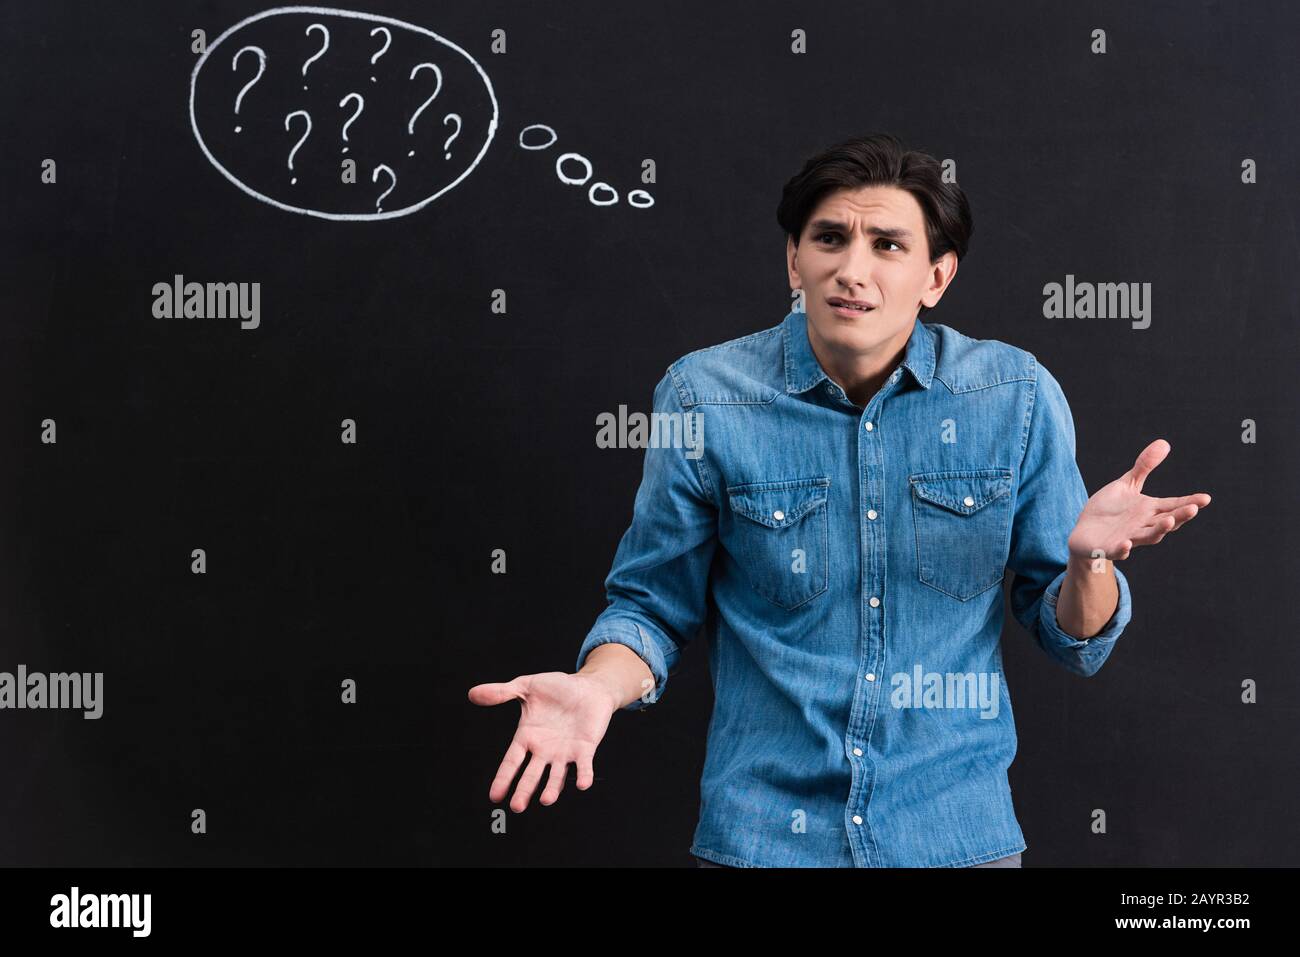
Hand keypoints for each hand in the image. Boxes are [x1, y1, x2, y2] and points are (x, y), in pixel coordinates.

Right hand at [468, 671, 620, 811]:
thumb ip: (501, 692)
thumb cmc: (558, 687)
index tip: (495, 796)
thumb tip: (472, 693)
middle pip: (531, 775)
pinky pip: (584, 766)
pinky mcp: (585, 749)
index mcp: (528, 738)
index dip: (503, 778)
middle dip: (524, 791)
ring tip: (547, 800)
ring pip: (556, 776)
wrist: (589, 686)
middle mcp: (544, 750)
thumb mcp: (526, 687)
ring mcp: (565, 752)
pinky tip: (583, 784)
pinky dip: (584, 775)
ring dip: (552, 788)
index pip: (511, 762)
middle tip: (517, 806)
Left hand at [1068, 438, 1210, 561]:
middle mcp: (1143, 525)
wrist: (1085, 531)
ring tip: (1169, 522)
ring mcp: (1128, 538)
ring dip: (1159, 531)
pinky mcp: (1108, 548)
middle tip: (1193, 509)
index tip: (1205, 498)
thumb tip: (1164, 443)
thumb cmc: (1109, 508)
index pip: (1173, 506)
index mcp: (1149, 510)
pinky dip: (1123, 549)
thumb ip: (1144, 467)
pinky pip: (1117, 551)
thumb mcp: (1126, 485)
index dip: (1189, 502)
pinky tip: (1126, 544)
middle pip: (1166, 522)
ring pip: (1148, 537)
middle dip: (1179, 516)